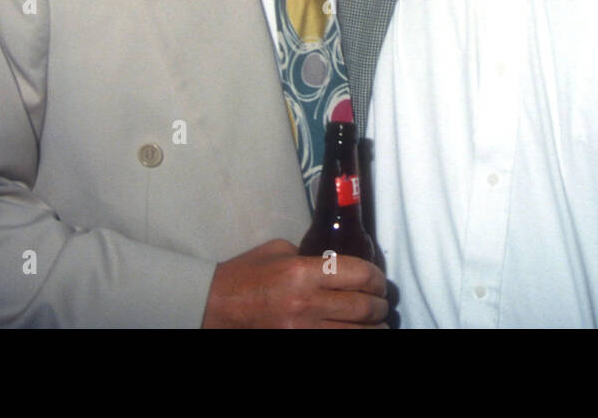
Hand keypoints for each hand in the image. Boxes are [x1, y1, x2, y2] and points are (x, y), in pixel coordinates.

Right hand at [202, 239, 388, 328]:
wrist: (214, 306)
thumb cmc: (246, 274)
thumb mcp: (280, 251)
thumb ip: (312, 256)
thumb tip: (340, 263)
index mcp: (303, 272)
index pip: (358, 274)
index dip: (377, 278)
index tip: (380, 282)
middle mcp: (306, 303)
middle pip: (362, 307)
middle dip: (380, 306)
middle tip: (383, 304)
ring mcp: (301, 331)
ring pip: (356, 334)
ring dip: (373, 329)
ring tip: (378, 324)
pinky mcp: (296, 344)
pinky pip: (337, 345)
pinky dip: (352, 339)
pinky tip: (358, 333)